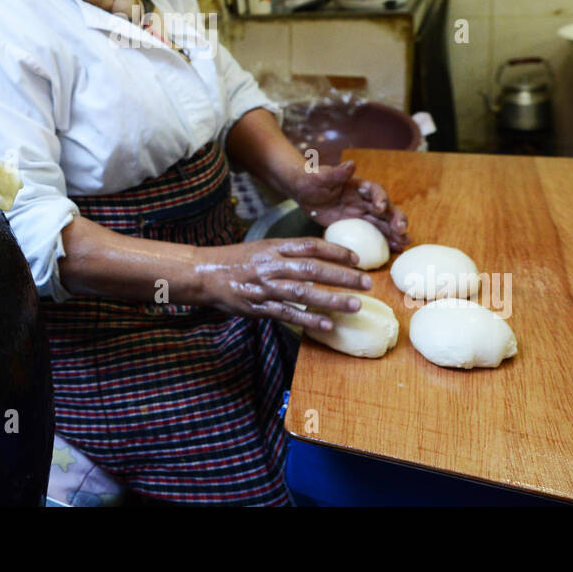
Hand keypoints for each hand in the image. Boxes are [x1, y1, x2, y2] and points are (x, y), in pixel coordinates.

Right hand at [197, 238, 372, 331]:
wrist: (205, 274)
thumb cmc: (237, 260)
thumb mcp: (262, 247)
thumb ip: (288, 251)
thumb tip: (319, 256)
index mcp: (274, 246)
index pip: (311, 246)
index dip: (336, 251)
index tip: (356, 259)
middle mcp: (272, 265)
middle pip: (313, 269)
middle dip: (342, 276)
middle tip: (367, 282)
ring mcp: (266, 287)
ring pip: (304, 293)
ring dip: (332, 299)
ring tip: (355, 305)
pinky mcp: (259, 307)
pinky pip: (288, 314)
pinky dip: (309, 320)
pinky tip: (327, 325)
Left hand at [293, 159, 408, 251]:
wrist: (304, 191)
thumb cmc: (312, 180)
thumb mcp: (321, 177)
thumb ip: (336, 173)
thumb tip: (351, 164)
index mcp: (359, 185)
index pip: (375, 190)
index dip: (380, 198)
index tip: (381, 207)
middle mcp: (365, 199)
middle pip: (386, 208)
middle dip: (395, 218)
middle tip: (402, 230)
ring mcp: (363, 213)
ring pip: (384, 223)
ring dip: (396, 232)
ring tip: (406, 243)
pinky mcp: (358, 226)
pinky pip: (374, 234)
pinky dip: (385, 241)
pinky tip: (395, 250)